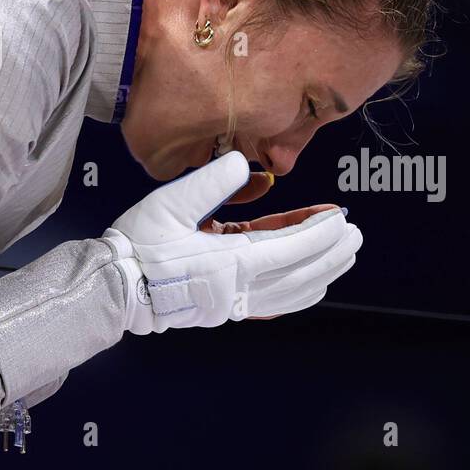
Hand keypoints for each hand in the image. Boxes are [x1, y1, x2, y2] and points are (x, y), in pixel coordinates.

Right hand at [102, 152, 361, 334]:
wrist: (114, 286)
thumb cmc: (138, 244)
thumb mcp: (168, 202)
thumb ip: (209, 182)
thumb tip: (241, 162)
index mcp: (228, 263)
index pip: (289, 249)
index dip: (319, 234)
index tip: (341, 218)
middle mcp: (238, 289)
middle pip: (301, 274)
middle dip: (332, 254)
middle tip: (355, 234)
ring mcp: (235, 303)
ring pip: (293, 291)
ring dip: (323, 272)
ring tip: (345, 254)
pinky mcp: (228, 307)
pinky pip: (276, 304)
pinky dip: (302, 293)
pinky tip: (315, 283)